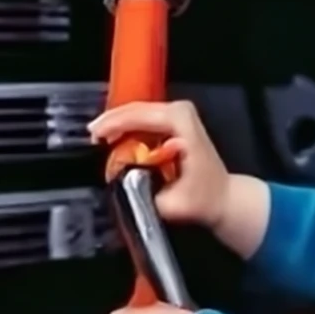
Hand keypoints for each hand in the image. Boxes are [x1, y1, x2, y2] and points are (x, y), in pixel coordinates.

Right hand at [88, 100, 229, 228]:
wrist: (222, 197)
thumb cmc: (204, 199)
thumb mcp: (171, 204)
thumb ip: (142, 193)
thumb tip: (119, 182)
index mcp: (183, 125)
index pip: (141, 116)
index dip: (115, 124)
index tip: (96, 135)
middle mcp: (182, 112)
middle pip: (136, 108)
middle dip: (111, 121)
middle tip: (92, 136)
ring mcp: (180, 113)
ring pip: (138, 111)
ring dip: (117, 123)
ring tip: (99, 138)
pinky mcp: (174, 119)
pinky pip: (143, 117)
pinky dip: (127, 126)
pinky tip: (114, 137)